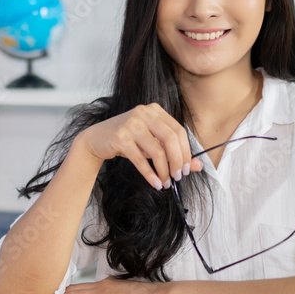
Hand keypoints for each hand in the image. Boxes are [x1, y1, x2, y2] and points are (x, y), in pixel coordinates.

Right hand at [75, 103, 202, 189]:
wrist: (96, 139)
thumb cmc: (128, 140)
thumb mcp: (152, 143)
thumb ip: (174, 151)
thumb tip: (198, 166)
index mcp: (155, 110)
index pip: (179, 131)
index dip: (186, 151)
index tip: (187, 169)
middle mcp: (144, 113)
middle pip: (171, 139)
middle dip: (177, 161)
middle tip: (178, 177)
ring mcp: (131, 124)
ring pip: (157, 151)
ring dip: (164, 171)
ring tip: (165, 182)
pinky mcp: (121, 138)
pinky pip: (140, 160)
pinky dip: (149, 174)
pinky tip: (155, 183)